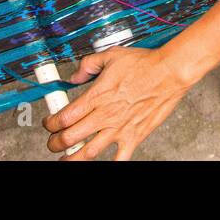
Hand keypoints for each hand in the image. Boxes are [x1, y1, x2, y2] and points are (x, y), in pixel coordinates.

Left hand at [43, 47, 191, 160]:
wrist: (169, 73)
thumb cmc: (144, 64)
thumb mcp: (111, 55)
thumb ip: (88, 65)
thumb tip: (74, 76)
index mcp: (97, 96)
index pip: (64, 116)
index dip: (51, 123)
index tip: (49, 124)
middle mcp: (105, 115)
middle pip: (71, 137)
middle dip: (55, 143)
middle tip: (52, 144)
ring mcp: (120, 128)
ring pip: (89, 152)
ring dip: (73, 159)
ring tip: (65, 161)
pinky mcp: (134, 136)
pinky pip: (119, 159)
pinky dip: (109, 165)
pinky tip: (101, 164)